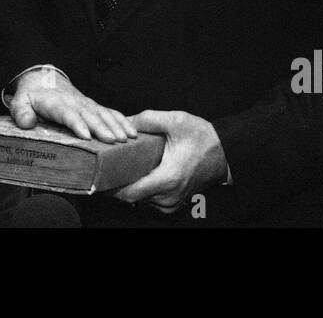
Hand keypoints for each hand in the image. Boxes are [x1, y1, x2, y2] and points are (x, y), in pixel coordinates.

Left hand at [9, 67, 136, 142]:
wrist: (43, 79)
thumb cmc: (32, 95)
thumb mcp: (20, 102)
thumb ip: (21, 112)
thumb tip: (27, 122)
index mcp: (56, 102)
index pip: (67, 113)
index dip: (77, 124)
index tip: (86, 135)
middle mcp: (74, 102)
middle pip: (89, 115)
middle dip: (102, 127)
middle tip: (113, 140)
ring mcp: (86, 104)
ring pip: (103, 113)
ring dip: (115, 125)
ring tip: (126, 138)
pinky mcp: (94, 106)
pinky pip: (110, 112)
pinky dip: (122, 120)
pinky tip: (132, 131)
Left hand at [111, 110, 226, 212]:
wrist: (226, 152)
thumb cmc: (203, 138)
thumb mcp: (176, 121)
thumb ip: (147, 119)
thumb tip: (123, 122)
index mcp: (167, 179)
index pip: (129, 193)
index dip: (110, 186)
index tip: (97, 175)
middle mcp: (169, 196)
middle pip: (131, 198)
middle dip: (116, 184)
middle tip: (103, 167)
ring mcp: (172, 203)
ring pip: (140, 201)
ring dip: (129, 187)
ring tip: (118, 169)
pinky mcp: (174, 203)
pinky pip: (150, 201)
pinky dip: (141, 190)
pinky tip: (136, 174)